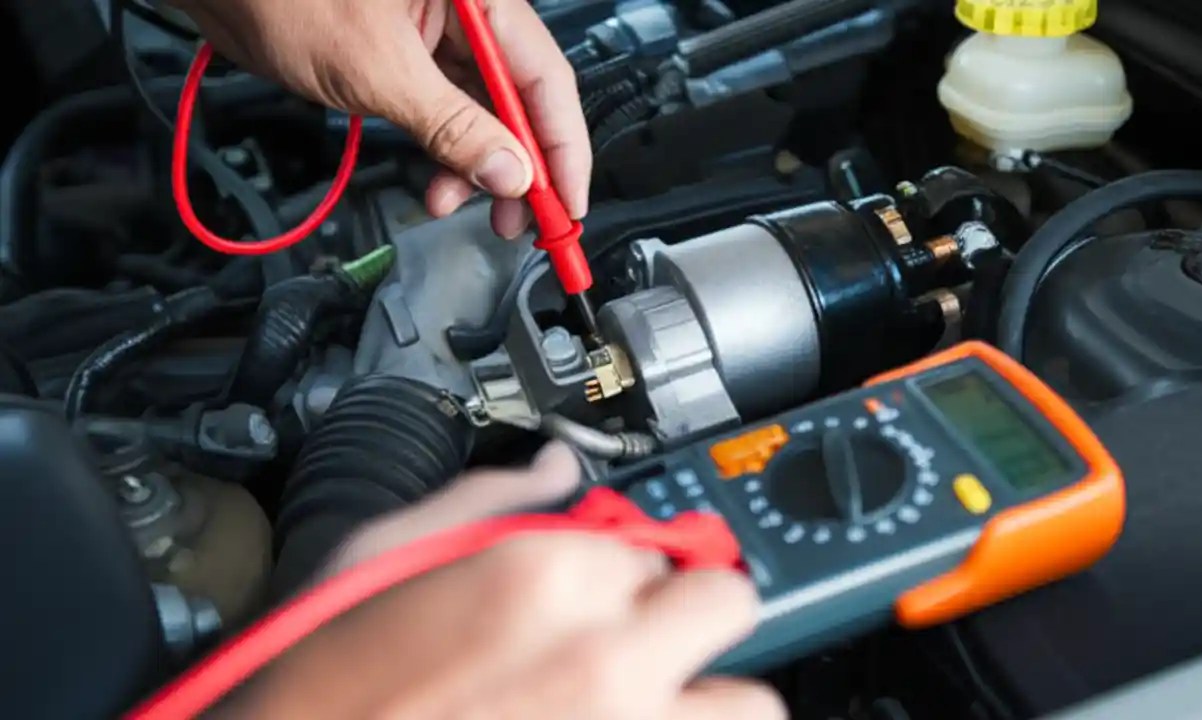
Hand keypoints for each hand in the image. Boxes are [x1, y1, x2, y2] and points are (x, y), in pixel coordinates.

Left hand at [171, 0, 590, 238]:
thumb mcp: (378, 69)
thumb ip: (452, 126)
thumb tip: (509, 173)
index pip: (548, 80)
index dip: (563, 151)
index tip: (565, 206)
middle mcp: (469, 14)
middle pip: (524, 101)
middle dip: (522, 168)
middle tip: (523, 223)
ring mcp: (439, 37)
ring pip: (487, 114)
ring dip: (481, 169)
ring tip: (460, 205)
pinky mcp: (409, 59)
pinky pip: (449, 114)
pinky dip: (449, 155)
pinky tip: (440, 183)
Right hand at [222, 443, 784, 718]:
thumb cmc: (317, 683)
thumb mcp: (382, 556)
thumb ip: (490, 501)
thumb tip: (554, 471)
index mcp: (549, 577)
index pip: (654, 540)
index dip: (624, 563)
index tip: (605, 585)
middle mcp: (609, 658)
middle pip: (725, 604)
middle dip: (686, 616)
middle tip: (643, 638)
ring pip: (748, 703)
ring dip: (708, 698)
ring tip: (653, 704)